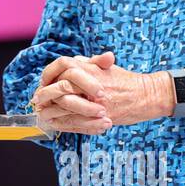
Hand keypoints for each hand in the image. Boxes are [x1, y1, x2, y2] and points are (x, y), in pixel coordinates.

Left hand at [33, 50, 168, 132]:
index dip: (50, 75)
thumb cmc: (126, 81)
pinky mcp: (100, 117)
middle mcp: (91, 84)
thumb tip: (71, 61)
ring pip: (66, 107)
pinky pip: (76, 122)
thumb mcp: (107, 67)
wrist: (147, 95)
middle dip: (46, 95)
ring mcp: (96, 102)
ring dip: (51, 111)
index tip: (43, 82)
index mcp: (91, 69)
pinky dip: (63, 124)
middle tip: (37, 100)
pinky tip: (55, 124)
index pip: (63, 66)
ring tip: (43, 114)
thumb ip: (89, 64)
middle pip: (60, 88)